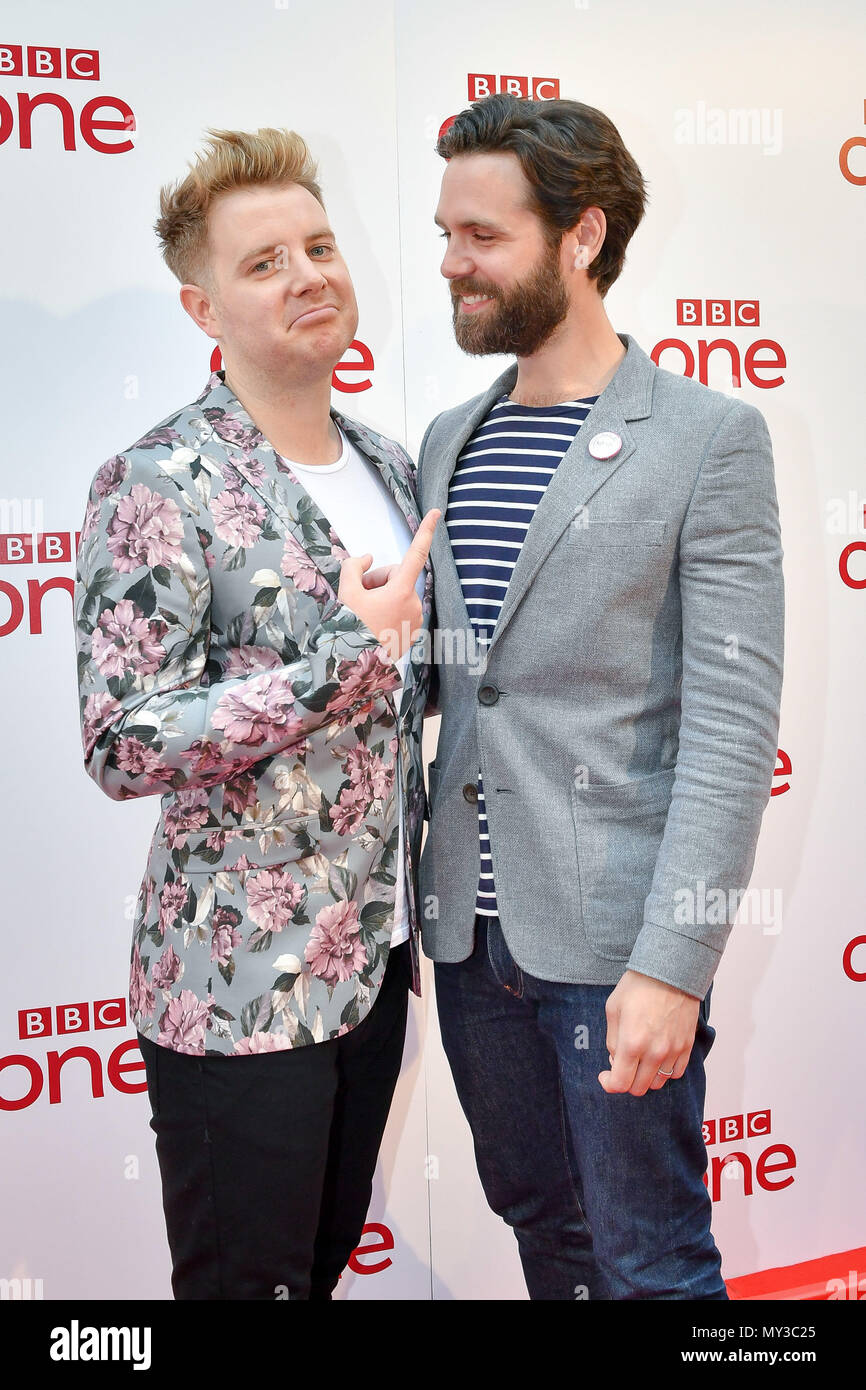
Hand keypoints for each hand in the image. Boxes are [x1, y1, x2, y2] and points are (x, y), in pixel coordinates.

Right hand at [338, 509, 439, 660]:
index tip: (435, 512)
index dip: (426, 531)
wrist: (356, 666)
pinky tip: (375, 625)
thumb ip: (354, 567)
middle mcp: (414, 603)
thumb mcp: (346, 593)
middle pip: (395, 575)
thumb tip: (368, 558)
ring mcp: (415, 618)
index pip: (415, 554)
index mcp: (401, 591)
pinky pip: (400, 609)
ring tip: (366, 615)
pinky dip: (388, 611)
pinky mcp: (414, 630)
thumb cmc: (351, 629)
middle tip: (361, 597)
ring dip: (381, 597)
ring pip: (397, 593)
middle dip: (378, 580)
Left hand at [598, 970, 700, 1096]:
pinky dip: (664, 1070)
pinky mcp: (687, 1046)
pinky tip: (656, 1056)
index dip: (608, 1083)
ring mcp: (674, 1050)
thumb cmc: (638, 986)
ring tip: (640, 1059)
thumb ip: (612, 1040)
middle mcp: (655, 1052)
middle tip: (622, 1065)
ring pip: (658, 1083)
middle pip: (638, 1088)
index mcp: (632, 1042)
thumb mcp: (613, 1009)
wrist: (671, 971)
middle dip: (626, 1081)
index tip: (605, 1075)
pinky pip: (675, 1073)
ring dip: (645, 1077)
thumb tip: (616, 1060)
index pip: (620, 1083)